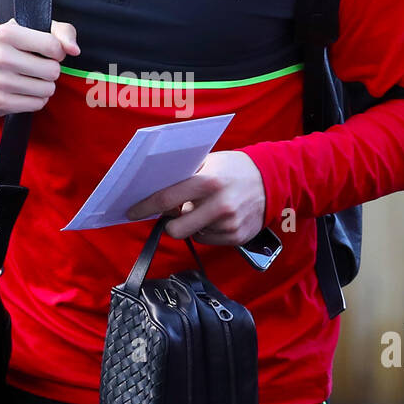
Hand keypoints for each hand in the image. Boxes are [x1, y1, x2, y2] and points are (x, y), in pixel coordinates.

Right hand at [0, 17, 79, 116]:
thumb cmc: (11, 48)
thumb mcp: (33, 30)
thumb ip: (62, 32)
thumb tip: (74, 50)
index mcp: (6, 34)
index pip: (52, 46)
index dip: (58, 52)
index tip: (50, 52)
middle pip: (52, 70)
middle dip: (51, 70)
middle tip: (38, 68)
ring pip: (47, 89)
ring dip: (45, 86)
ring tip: (31, 79)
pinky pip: (37, 104)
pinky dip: (36, 99)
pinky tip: (24, 91)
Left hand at [125, 149, 266, 244]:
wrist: (272, 179)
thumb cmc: (233, 168)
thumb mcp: (208, 163)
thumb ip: (184, 179)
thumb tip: (157, 197)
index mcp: (208, 182)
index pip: (167, 199)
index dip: (145, 207)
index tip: (131, 212)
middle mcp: (219, 205)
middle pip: (176, 229)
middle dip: (170, 224)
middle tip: (173, 215)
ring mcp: (229, 224)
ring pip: (193, 234)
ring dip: (193, 224)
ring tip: (207, 208)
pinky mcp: (237, 237)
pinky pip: (208, 240)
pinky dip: (207, 230)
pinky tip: (218, 217)